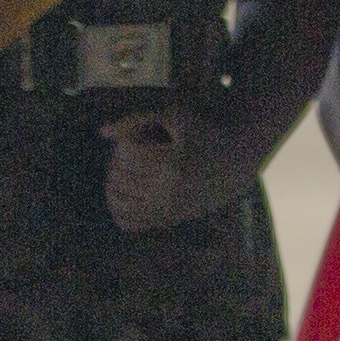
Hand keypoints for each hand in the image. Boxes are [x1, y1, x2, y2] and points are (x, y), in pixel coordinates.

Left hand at [99, 107, 245, 234]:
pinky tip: (126, 193)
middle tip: (130, 154)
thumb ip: (136, 120)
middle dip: (117, 162)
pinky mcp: (168, 220)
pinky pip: (127, 222)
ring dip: (113, 184)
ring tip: (126, 172)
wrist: (237, 162)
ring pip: (117, 202)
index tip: (136, 139)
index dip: (123, 143)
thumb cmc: (205, 134)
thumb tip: (101, 133)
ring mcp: (167, 210)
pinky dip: (118, 209)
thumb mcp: (175, 117)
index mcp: (171, 165)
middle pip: (119, 177)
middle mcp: (168, 192)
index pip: (124, 155)